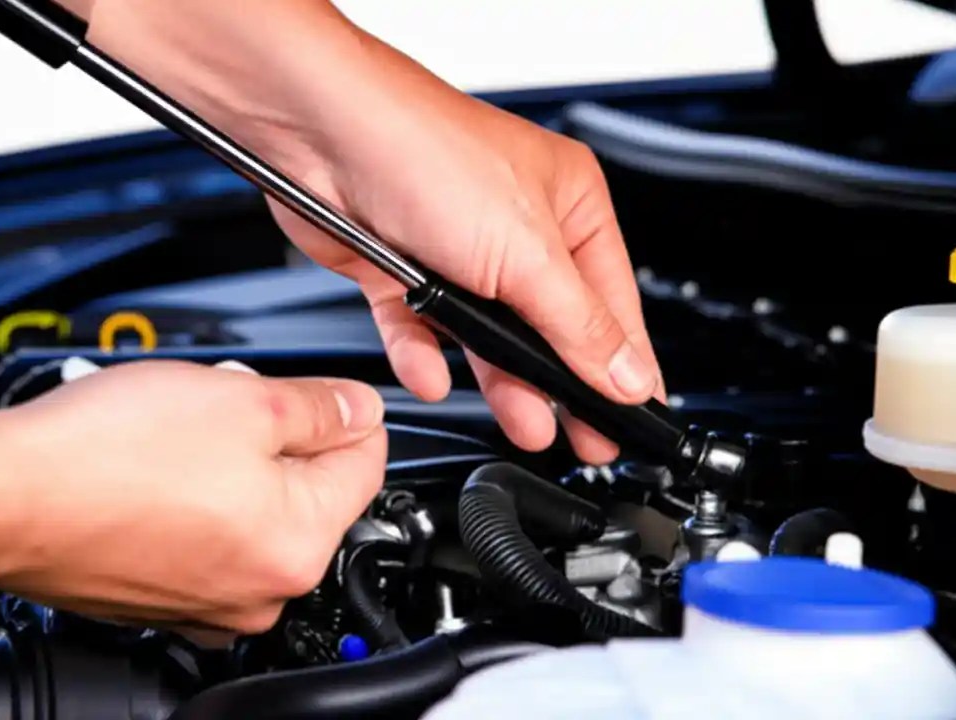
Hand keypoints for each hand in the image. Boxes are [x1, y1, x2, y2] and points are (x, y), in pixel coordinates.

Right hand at [0, 360, 386, 634]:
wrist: (3, 498)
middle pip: (306, 492)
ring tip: (179, 430)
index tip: (319, 392)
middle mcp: (259, 592)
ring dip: (231, 464)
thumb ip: (322, 407)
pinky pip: (202, 536)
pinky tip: (151, 467)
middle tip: (228, 401)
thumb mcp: (245, 400)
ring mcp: (205, 602)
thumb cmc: (108, 455)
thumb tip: (360, 409)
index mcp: (297, 547)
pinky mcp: (158, 596)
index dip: (346, 413)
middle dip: (277, 438)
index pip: (367, 465)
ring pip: (250, 510)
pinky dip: (189, 498)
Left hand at [83, 1, 663, 463]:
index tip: (634, 417)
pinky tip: (434, 375)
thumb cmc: (425, 152)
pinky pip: (422, 328)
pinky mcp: (401, 268)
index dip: (624, 365)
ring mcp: (456, 250)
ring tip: (523, 423)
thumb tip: (628, 376)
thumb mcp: (526, 253)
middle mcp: (515, 227)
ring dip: (500, 382)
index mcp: (568, 205)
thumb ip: (579, 326)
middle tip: (584, 439)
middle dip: (562, 385)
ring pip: (486, 337)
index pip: (612, 302)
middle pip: (550, 328)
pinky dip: (426, 355)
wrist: (321, 136)